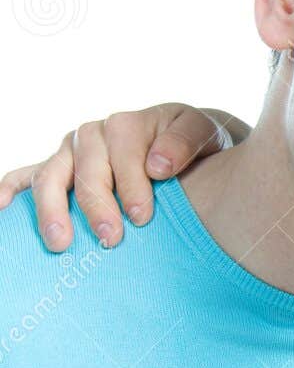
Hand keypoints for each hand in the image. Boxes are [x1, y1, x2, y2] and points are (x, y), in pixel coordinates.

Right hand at [0, 103, 247, 251]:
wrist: (190, 146)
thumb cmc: (196, 144)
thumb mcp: (201, 132)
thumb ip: (183, 142)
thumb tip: (159, 166)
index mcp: (126, 125)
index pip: (123, 151)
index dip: (132, 184)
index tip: (142, 218)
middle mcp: (93, 136)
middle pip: (85, 168)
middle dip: (96, 205)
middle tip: (110, 239)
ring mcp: (71, 153)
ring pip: (52, 175)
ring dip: (53, 209)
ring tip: (60, 242)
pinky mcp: (59, 169)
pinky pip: (26, 175)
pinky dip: (10, 189)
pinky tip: (2, 208)